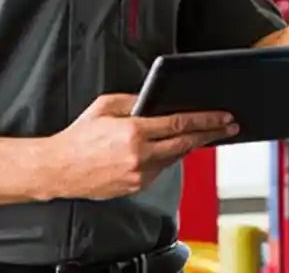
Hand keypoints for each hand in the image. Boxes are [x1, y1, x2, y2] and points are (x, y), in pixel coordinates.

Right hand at [45, 93, 237, 199]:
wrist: (59, 169)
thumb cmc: (79, 137)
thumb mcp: (105, 106)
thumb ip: (133, 101)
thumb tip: (154, 100)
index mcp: (133, 132)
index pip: (179, 124)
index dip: (206, 120)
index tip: (223, 117)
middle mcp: (139, 156)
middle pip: (186, 144)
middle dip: (211, 134)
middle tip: (229, 127)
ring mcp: (138, 174)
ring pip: (174, 158)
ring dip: (189, 146)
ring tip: (203, 134)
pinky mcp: (136, 187)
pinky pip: (160, 170)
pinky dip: (168, 158)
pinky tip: (171, 149)